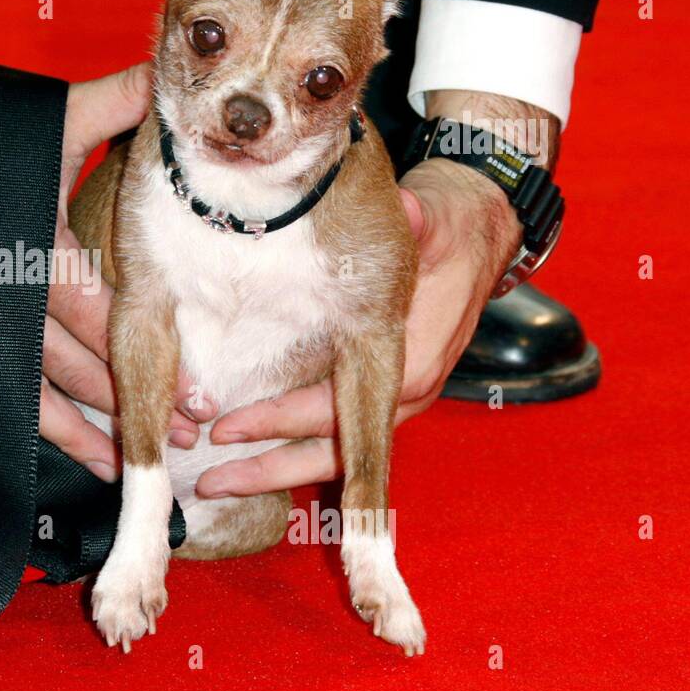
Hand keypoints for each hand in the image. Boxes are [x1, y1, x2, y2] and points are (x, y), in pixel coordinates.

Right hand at [47, 66, 210, 480]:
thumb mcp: (60, 113)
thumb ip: (126, 104)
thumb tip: (179, 80)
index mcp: (39, 248)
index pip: (104, 324)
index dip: (153, 363)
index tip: (196, 397)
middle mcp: (2, 291)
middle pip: (74, 368)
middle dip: (128, 406)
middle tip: (178, 439)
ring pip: (28, 385)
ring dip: (76, 427)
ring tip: (115, 464)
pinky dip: (26, 408)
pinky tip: (51, 433)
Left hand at [196, 92, 550, 497]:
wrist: (478, 238)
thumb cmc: (449, 234)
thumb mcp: (434, 223)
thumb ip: (417, 222)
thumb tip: (408, 209)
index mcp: (413, 361)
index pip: (339, 407)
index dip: (282, 421)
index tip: (230, 428)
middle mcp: (406, 394)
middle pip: (333, 452)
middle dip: (270, 468)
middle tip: (211, 478)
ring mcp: (396, 401)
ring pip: (333, 455)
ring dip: (276, 470)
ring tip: (218, 481)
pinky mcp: (382, 396)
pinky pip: (337, 438)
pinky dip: (292, 451)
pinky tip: (248, 459)